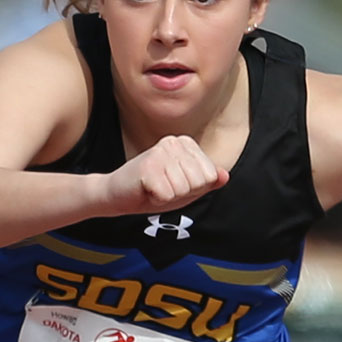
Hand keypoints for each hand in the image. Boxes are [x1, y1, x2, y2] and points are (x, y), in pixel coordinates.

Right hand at [99, 135, 227, 215]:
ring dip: (168, 196)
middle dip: (181, 193)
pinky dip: (157, 199)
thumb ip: (207, 182)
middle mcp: (174, 142)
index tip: (173, 184)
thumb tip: (225, 175)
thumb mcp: (186, 188)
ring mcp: (161, 151)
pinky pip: (167, 195)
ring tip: (154, 188)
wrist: (117, 195)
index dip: (193, 189)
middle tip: (163, 187)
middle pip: (198, 182)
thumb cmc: (153, 191)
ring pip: (183, 189)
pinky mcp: (149, 165)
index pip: (210, 176)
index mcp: (187, 143)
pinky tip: (146, 190)